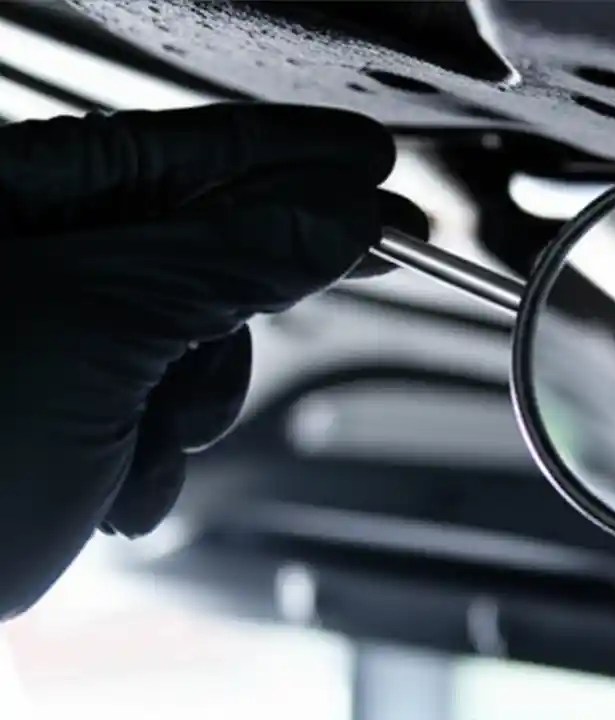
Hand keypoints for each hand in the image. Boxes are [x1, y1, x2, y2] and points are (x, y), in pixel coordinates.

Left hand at [0, 103, 407, 617]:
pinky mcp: (53, 409)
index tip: (373, 159)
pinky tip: (121, 486)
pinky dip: (155, 453)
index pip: (180, 147)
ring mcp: (39, 334)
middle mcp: (21, 254)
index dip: (292, 150)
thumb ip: (233, 259)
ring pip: (188, 334)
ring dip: (193, 403)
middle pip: (196, 239)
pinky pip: (154, 404)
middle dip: (248, 296)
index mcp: (7, 193)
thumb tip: (339, 215)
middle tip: (370, 259)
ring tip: (151, 445)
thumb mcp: (102, 328)